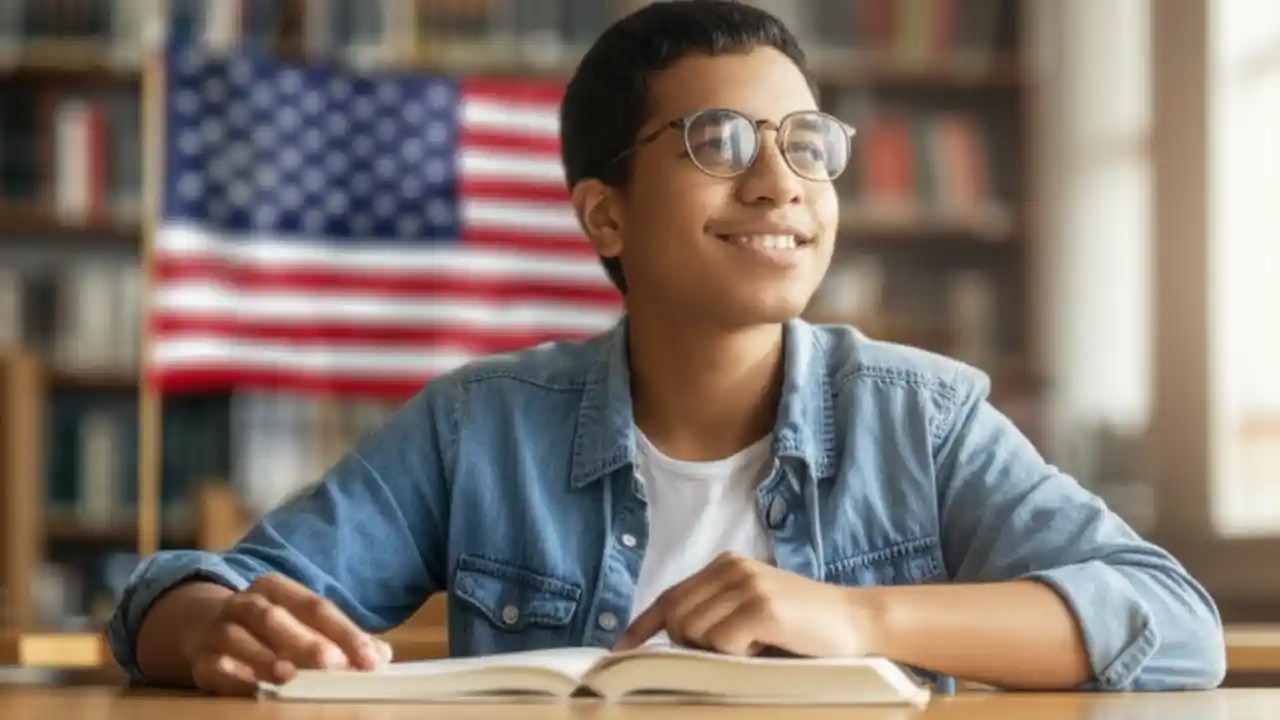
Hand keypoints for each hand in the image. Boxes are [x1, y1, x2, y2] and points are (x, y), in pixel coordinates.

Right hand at [184, 573, 392, 694]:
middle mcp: (245, 603)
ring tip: (290, 676)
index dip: (345, 633)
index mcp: (276, 588)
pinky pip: (214, 667)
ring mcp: (219, 630)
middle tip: (334, 664)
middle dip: (307, 642)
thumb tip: (382, 656)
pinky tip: (254, 688)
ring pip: (241, 638)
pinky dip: (234, 678)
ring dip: (266, 658)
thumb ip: (342, 638)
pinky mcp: (201, 659)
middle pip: (277, 618)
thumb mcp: (302, 623)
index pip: (316, 607)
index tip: (371, 660)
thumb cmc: (270, 629)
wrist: (202, 626)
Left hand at [614, 552, 877, 657]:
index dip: (642, 626)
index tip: (620, 652)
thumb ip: (716, 616)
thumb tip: (668, 642)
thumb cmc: (804, 629)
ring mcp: (747, 586)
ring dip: (720, 654)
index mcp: (726, 566)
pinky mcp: (762, 607)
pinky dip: (740, 657)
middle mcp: (732, 569)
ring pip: (696, 634)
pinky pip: (722, 645)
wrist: (860, 623)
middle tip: (732, 654)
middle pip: (677, 618)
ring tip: (756, 647)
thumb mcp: (753, 612)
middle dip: (690, 646)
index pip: (669, 597)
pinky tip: (768, 648)